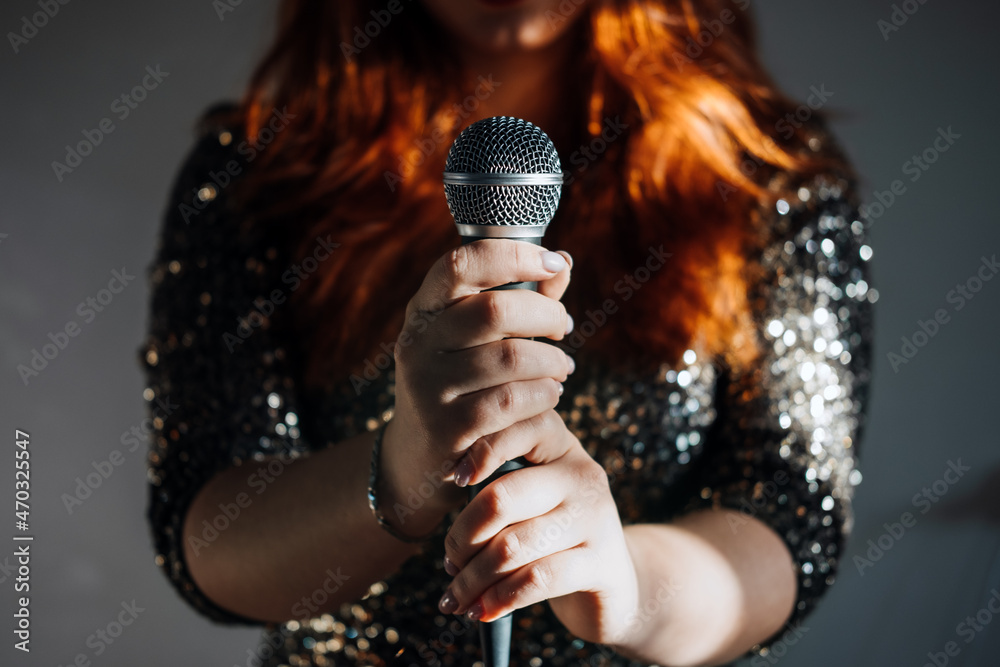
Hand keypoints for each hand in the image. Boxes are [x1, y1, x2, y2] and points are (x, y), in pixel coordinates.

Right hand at [382, 240, 574, 533]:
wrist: (420, 458)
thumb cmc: (462, 384)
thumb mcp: (477, 339)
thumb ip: (520, 298)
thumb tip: (563, 263)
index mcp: (424, 309)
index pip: (461, 262)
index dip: (514, 255)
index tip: (554, 262)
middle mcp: (418, 343)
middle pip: (495, 310)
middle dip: (546, 314)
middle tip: (564, 326)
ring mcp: (428, 387)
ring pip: (512, 358)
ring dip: (552, 361)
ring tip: (562, 367)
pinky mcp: (446, 428)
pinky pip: (511, 402)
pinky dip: (543, 395)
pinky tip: (550, 395)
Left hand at [437, 422, 640, 645]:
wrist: (614, 585)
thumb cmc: (555, 538)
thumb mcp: (534, 500)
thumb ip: (500, 489)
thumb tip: (448, 508)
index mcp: (562, 448)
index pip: (522, 429)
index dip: (482, 450)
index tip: (453, 479)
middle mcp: (582, 476)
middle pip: (502, 497)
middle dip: (463, 537)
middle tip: (450, 561)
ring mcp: (595, 519)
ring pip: (512, 546)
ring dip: (473, 578)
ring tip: (456, 595)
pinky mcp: (601, 564)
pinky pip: (536, 580)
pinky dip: (499, 598)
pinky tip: (481, 610)